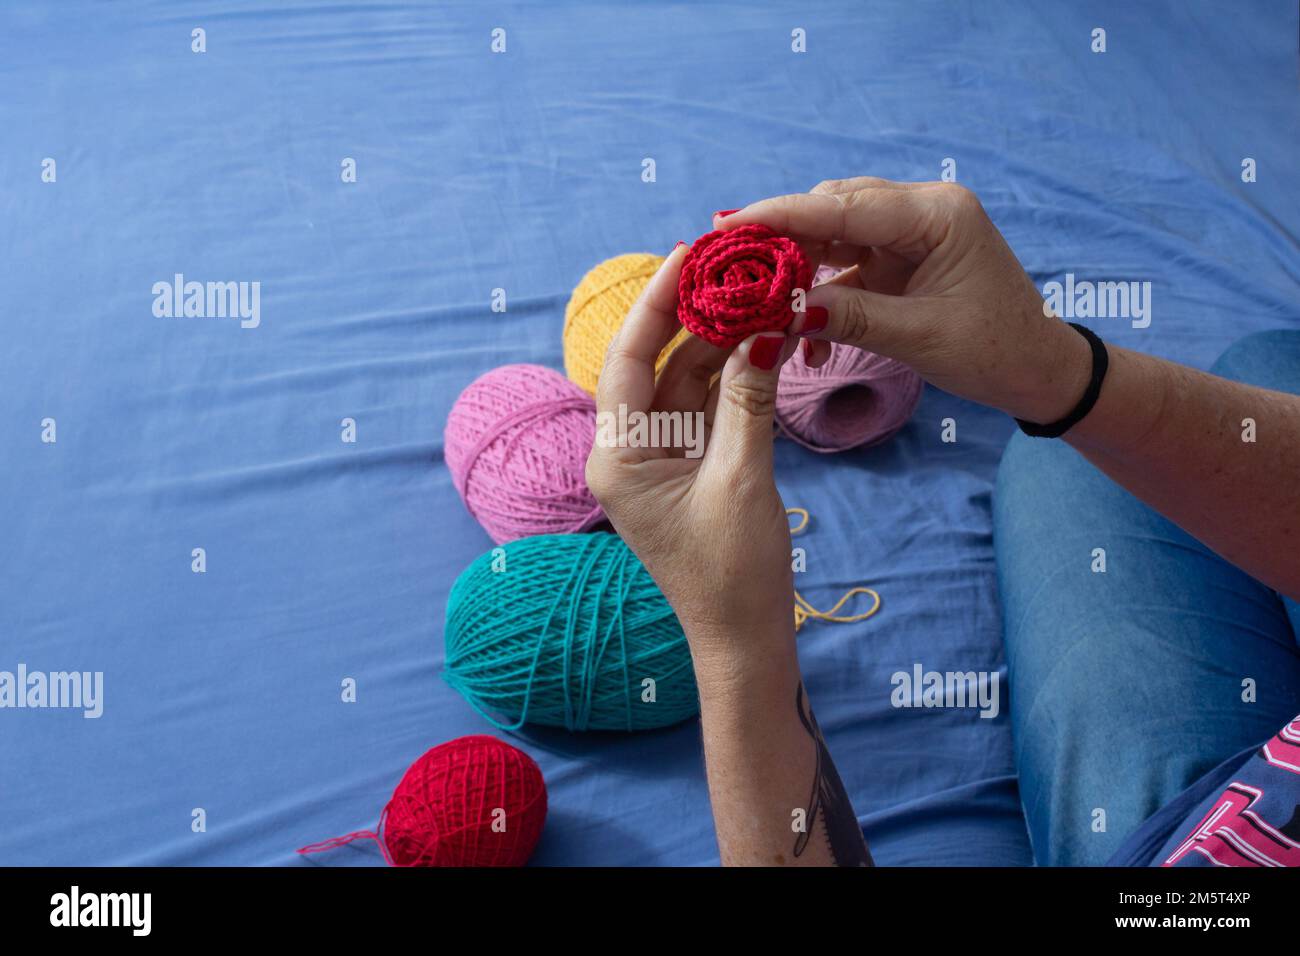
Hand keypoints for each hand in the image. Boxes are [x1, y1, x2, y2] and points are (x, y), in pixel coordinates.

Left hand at [584, 244, 799, 679]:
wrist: (745, 639)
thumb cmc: (733, 574)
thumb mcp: (743, 478)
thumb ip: (750, 400)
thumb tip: (766, 329)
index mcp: (617, 458)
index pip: (628, 362)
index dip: (655, 304)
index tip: (686, 255)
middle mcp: (629, 452)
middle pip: (657, 364)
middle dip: (693, 314)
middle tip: (730, 264)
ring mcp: (661, 459)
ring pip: (686, 381)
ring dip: (720, 340)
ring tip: (755, 291)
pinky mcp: (691, 466)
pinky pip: (708, 406)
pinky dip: (733, 375)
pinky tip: (761, 337)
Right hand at [715, 178, 1091, 425]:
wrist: (1038, 370)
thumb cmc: (995, 350)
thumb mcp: (919, 336)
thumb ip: (850, 316)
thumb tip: (783, 311)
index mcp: (937, 214)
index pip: (844, 205)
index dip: (781, 215)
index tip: (727, 225)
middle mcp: (921, 211)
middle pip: (831, 211)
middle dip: (781, 241)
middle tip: (731, 268)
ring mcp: (909, 234)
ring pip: (832, 237)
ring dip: (797, 273)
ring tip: (758, 304)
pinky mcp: (900, 260)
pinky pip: (845, 265)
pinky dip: (819, 295)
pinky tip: (799, 330)